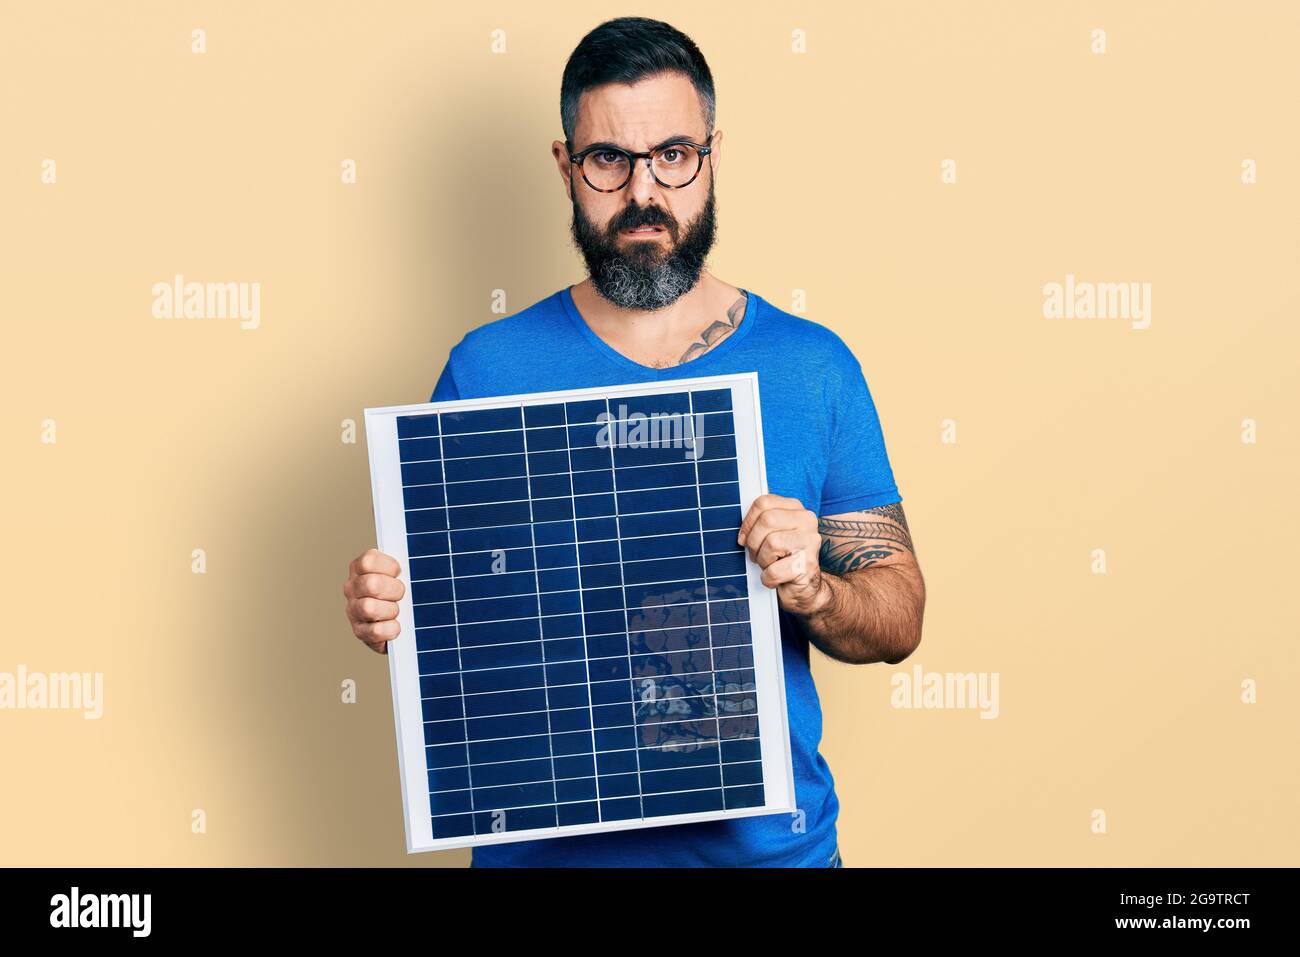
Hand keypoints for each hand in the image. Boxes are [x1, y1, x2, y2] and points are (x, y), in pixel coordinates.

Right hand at [343, 548, 405, 654]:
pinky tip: (396, 626)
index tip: (399, 573)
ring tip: (397, 611)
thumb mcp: (403, 571)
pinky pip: (375, 631)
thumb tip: (420, 567)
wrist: (402, 619)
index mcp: (360, 568)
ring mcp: (353, 609)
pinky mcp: (360, 631)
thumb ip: (407, 564)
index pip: (368, 562)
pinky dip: (390, 629)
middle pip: (371, 584)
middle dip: (394, 590)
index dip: (390, 568)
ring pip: (369, 608)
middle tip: (402, 594)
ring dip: (391, 610)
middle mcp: (352, 587)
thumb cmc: (402, 589)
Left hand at [736, 493, 830, 615]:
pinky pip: (774, 571)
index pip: (764, 503)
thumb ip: (759, 524)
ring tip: (770, 565)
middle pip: (767, 520)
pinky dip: (768, 579)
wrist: (804, 588)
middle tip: (757, 554)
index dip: (748, 522)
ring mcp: (810, 542)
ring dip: (762, 560)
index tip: (745, 537)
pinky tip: (776, 579)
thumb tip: (741, 531)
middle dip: (754, 542)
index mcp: (795, 508)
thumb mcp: (770, 535)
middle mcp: (807, 521)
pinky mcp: (808, 566)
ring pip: (771, 543)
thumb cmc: (782, 559)